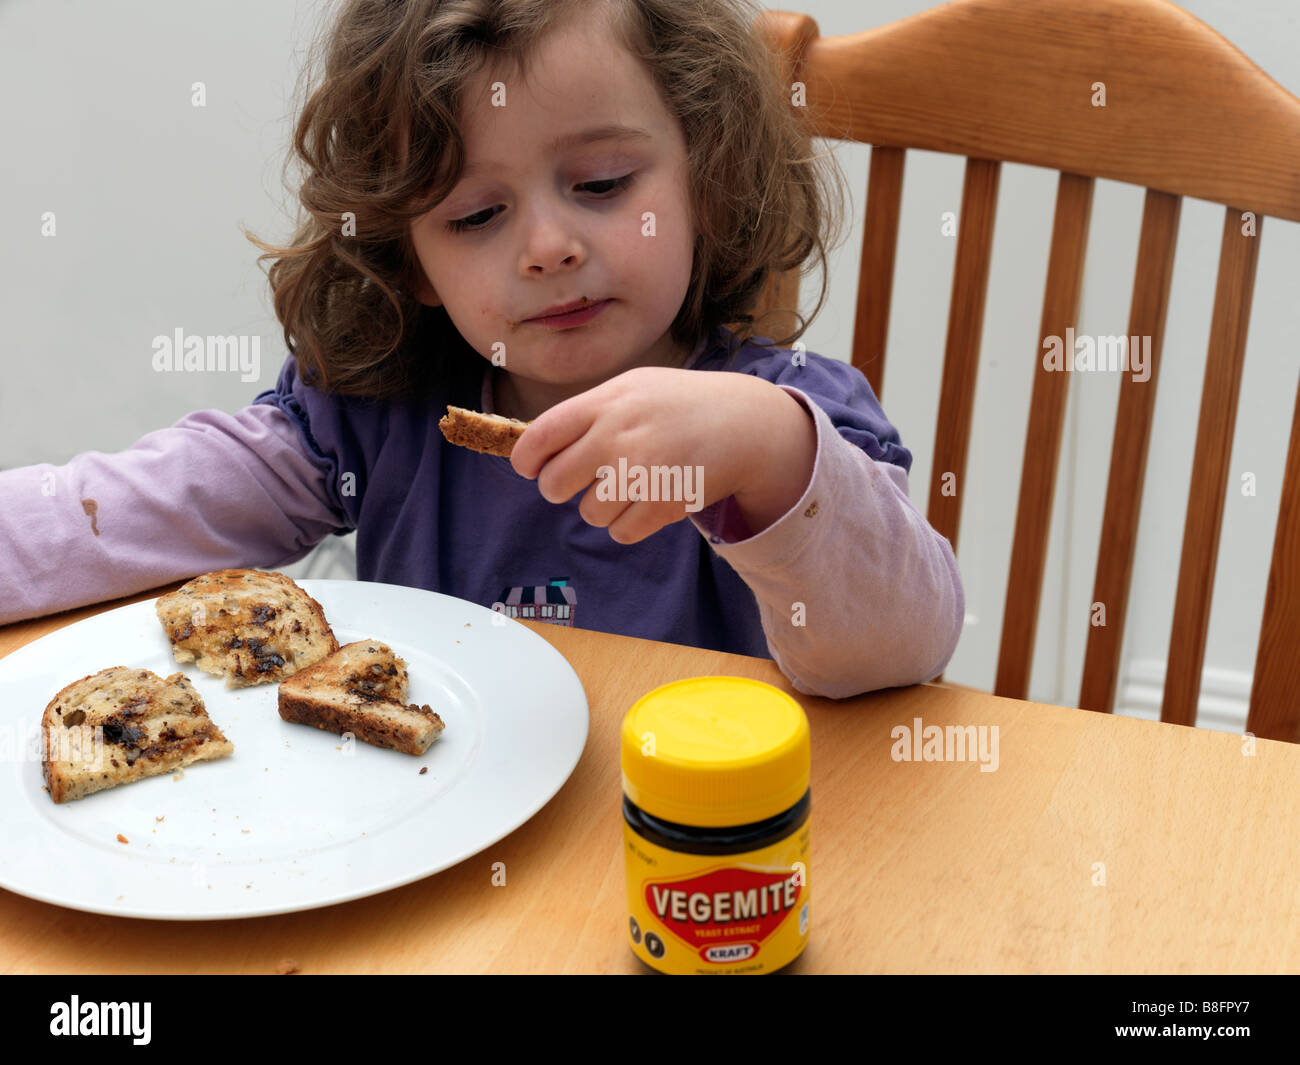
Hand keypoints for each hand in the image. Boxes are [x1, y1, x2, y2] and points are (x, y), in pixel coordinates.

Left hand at [509, 365, 785, 543]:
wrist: (745, 423)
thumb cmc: (679, 405)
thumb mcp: (632, 388)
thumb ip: (588, 412)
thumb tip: (536, 447)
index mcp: (606, 402)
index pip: (541, 437)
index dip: (526, 459)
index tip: (530, 467)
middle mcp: (619, 435)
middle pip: (554, 484)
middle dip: (559, 489)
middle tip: (577, 483)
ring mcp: (642, 472)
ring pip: (588, 513)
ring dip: (600, 507)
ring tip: (628, 485)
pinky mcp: (664, 504)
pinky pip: (620, 532)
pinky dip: (627, 524)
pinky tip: (646, 501)